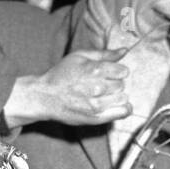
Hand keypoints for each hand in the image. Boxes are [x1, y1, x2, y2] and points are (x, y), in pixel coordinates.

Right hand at [4, 49, 130, 126]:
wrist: (45, 97)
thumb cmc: (62, 75)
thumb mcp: (80, 57)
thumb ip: (104, 54)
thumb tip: (125, 50)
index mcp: (95, 69)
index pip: (122, 71)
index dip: (118, 72)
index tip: (111, 74)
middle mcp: (97, 87)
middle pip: (121, 85)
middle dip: (115, 84)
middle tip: (103, 85)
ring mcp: (97, 104)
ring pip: (123, 98)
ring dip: (117, 96)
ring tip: (105, 95)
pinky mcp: (96, 117)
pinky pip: (122, 112)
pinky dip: (123, 108)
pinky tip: (115, 105)